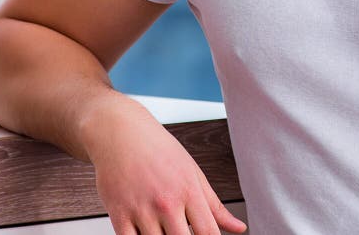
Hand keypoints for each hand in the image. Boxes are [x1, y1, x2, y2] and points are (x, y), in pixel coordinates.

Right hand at [84, 99, 246, 234]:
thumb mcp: (192, 172)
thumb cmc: (159, 150)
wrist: (121, 133)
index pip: (208, 233)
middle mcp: (167, 202)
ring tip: (163, 224)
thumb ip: (214, 205)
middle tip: (180, 226)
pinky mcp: (119, 215)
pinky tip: (144, 229)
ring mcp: (142, 210)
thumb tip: (239, 228)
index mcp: (189, 190)